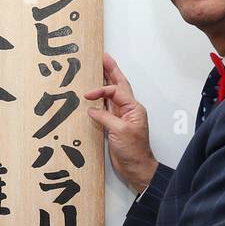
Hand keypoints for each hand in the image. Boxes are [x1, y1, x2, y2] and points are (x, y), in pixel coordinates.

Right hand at [85, 52, 157, 192]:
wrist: (136, 168)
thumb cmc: (133, 151)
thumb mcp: (120, 132)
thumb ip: (106, 118)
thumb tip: (91, 109)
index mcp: (133, 108)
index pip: (115, 91)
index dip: (101, 90)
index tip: (87, 95)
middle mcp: (128, 109)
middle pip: (119, 85)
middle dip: (111, 70)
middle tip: (103, 57)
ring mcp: (121, 117)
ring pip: (113, 94)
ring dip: (106, 81)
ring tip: (98, 68)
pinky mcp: (114, 125)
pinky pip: (106, 107)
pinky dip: (100, 99)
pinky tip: (93, 95)